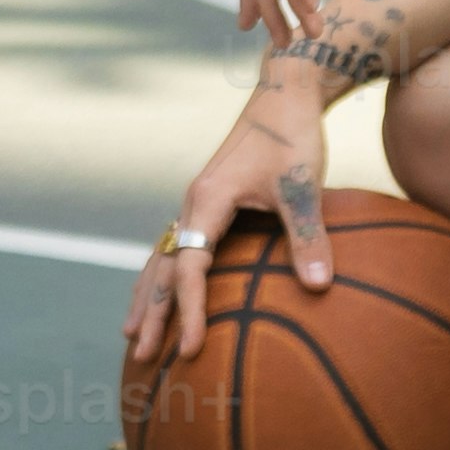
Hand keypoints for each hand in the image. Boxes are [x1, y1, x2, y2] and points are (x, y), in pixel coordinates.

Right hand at [122, 94, 336, 393]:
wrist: (285, 94)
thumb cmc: (294, 137)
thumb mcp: (303, 186)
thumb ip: (309, 235)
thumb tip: (318, 287)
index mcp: (207, 201)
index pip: (190, 269)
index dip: (189, 312)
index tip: (192, 349)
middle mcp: (192, 204)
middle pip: (162, 268)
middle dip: (151, 313)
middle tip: (139, 355)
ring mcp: (195, 203)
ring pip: (161, 258)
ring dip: (147, 296)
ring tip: (131, 333)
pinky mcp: (207, 203)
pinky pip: (175, 247)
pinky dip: (163, 276)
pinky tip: (162, 293)